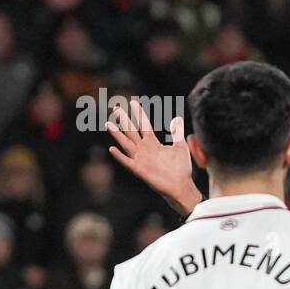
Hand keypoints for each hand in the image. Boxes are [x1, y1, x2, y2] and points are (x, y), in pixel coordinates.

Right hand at [107, 99, 202, 215]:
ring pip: (126, 143)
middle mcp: (144, 149)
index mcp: (153, 143)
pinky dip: (120, 156)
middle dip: (124, 119)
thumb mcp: (180, 146)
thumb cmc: (181, 168)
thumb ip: (177, 132)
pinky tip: (112, 149)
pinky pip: (127, 162)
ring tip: (108, 124)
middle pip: (132, 131)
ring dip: (117, 135)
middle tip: (115, 107)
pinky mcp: (139, 170)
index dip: (139, 113)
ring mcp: (140, 159)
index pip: (144, 125)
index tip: (133, 102)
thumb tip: (177, 118)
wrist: (181, 186)